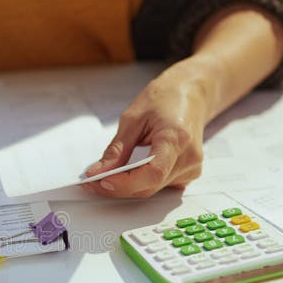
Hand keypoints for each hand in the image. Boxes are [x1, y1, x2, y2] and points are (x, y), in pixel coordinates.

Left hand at [84, 56, 213, 197]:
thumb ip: (117, 148)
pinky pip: (159, 186)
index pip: (152, 173)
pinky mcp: (188, 173)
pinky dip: (139, 183)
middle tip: (90, 181)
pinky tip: (125, 175)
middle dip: (117, 187)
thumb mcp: (133, 118)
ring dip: (126, 187)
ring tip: (103, 177)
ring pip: (152, 189)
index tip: (100, 180)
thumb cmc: (165, 99)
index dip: (125, 182)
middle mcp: (189, 158)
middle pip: (149, 185)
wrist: (191, 94)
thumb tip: (98, 172)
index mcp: (176, 138)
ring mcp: (191, 168)